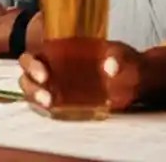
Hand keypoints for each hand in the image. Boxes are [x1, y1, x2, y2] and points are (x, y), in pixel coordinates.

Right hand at [19, 41, 143, 112]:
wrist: (138, 79)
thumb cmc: (126, 62)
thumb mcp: (125, 55)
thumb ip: (120, 57)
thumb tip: (110, 66)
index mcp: (60, 51)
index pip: (34, 55)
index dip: (32, 64)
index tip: (44, 74)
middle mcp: (53, 67)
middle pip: (28, 76)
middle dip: (32, 86)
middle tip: (47, 97)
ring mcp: (58, 86)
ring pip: (34, 92)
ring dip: (37, 99)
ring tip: (50, 105)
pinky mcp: (66, 103)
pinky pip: (49, 107)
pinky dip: (47, 111)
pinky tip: (56, 113)